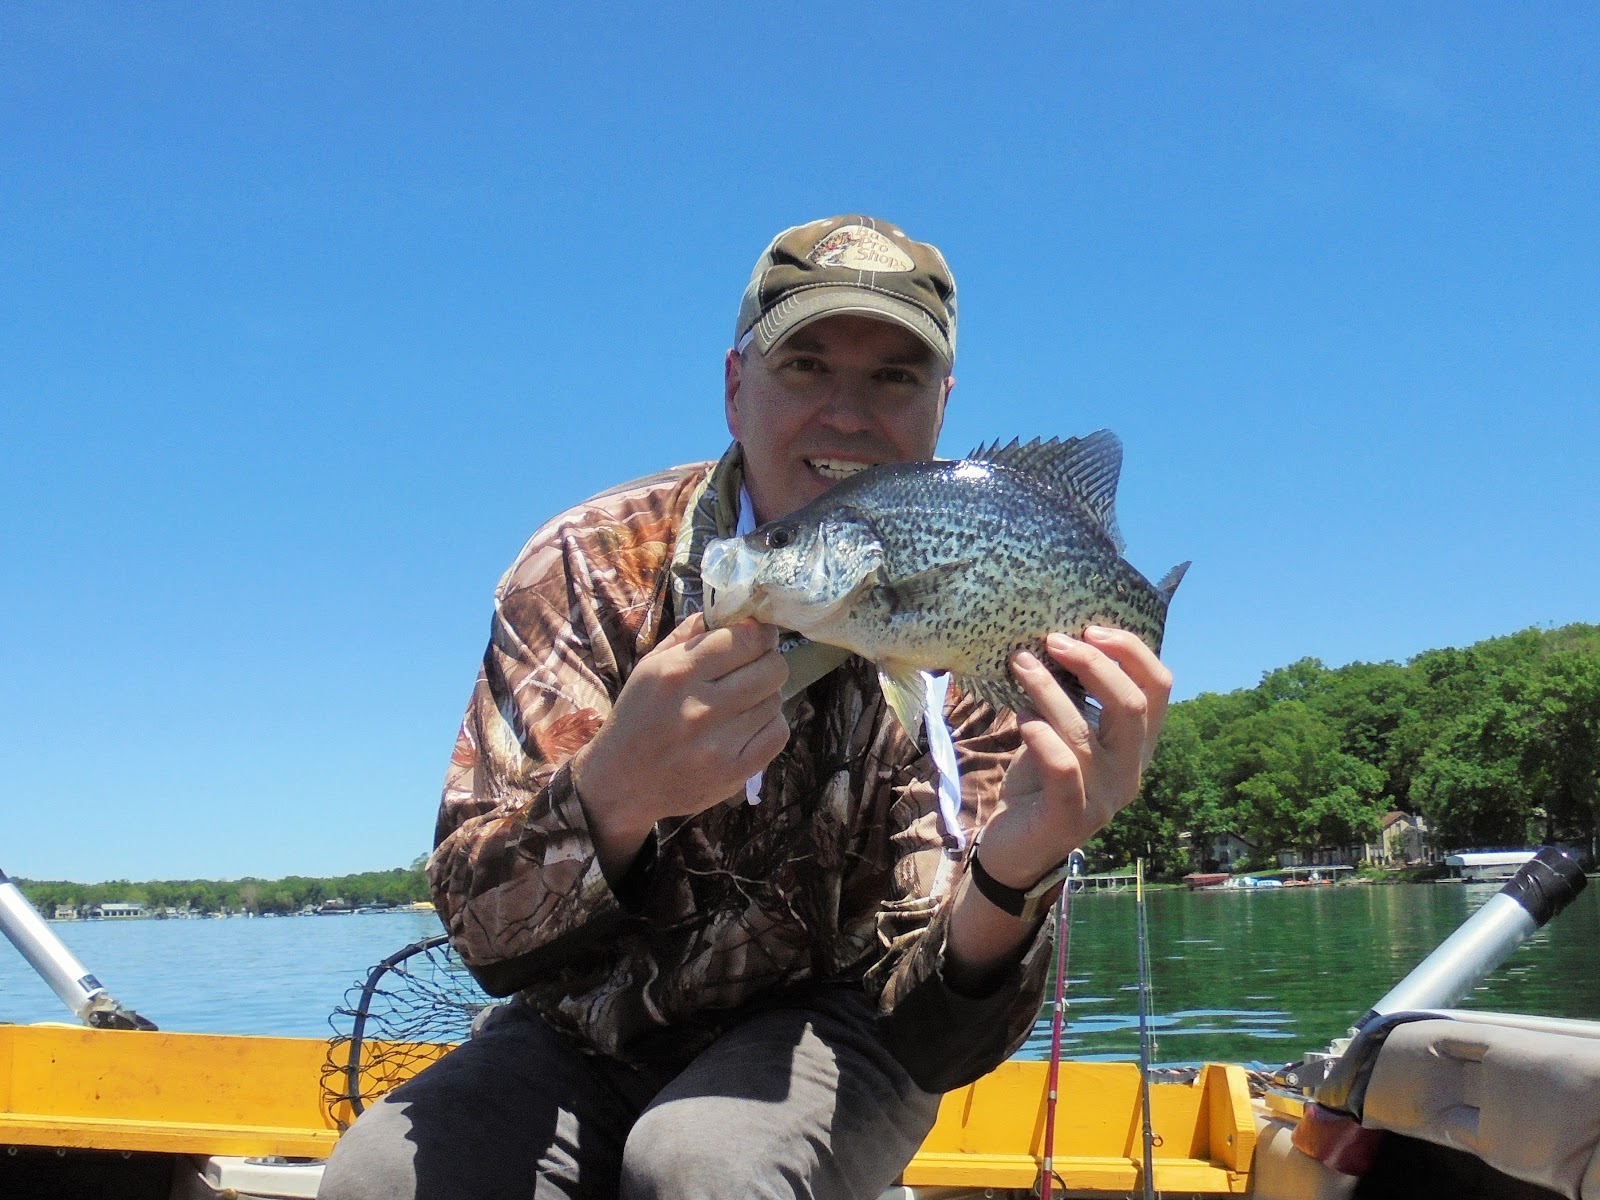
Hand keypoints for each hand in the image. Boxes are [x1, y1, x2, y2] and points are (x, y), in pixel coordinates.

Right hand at [571, 614, 788, 872]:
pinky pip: (778, 733)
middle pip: (772, 668)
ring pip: (776, 700)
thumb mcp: (650, 667)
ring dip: (765, 695)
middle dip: (767, 661)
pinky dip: (769, 724)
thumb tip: (732, 610)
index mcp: (677, 673)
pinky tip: (748, 725)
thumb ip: (689, 635)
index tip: (757, 636)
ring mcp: (719, 743)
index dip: (759, 633)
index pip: (745, 638)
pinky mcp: (734, 772)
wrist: (620, 784)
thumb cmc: (636, 718)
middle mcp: (700, 707)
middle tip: (753, 667)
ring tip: (741, 701)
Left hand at [978, 627, 1172, 888]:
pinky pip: (1063, 766)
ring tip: (1020, 663)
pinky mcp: (1070, 818)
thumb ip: (1074, 698)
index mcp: (1136, 745)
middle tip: (1052, 640)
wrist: (1014, 849)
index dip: (1132, 651)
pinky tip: (1020, 719)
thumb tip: (1057, 637)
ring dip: (1049, 688)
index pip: (1160, 688)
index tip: (1091, 627)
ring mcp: (1104, 798)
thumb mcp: (1064, 733)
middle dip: (1093, 664)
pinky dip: (1040, 735)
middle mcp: (1131, 771)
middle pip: (1132, 704)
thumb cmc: (1039, 782)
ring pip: (1086, 730)